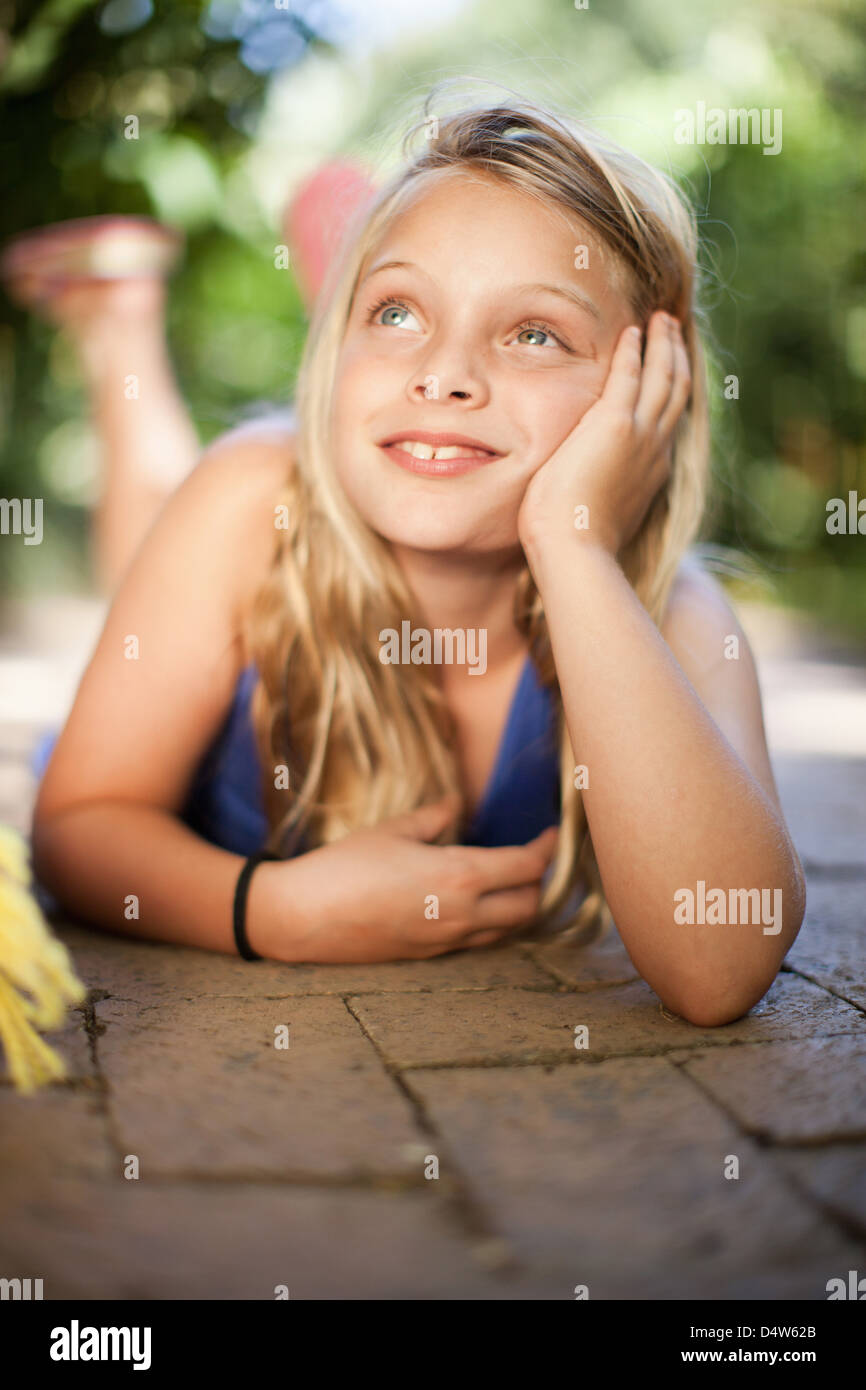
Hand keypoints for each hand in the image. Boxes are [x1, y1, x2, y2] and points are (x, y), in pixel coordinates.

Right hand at [253, 795, 559, 963]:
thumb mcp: (392, 831)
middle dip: (538, 881)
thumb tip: (457, 804)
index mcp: (459, 876)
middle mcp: (462, 915)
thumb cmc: (343, 866)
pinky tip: (475, 904)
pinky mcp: (429, 956)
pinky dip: (491, 923)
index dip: (545, 849)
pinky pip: (477, 941)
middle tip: (531, 858)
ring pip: (507, 930)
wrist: (303, 917)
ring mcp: (446, 941)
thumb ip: (434, 818)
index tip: (550, 834)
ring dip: (517, 906)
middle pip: (528, 905)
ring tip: (511, 882)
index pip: (526, 867)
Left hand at [517, 310, 690, 558]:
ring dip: (663, 345)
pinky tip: (631, 331)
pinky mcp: (615, 424)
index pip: (667, 421)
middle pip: (677, 391)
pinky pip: (630, 374)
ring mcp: (641, 436)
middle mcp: (656, 449)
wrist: (575, 551)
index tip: (666, 373)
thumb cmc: (573, 544)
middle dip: (676, 358)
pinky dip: (635, 350)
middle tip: (671, 330)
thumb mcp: (595, 516)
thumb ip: (598, 497)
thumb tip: (582, 500)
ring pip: (664, 376)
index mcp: (651, 471)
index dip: (669, 392)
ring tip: (661, 321)